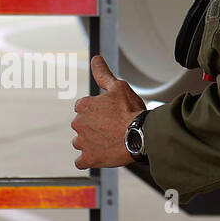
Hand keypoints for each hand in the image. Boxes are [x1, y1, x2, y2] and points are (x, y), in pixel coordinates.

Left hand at [71, 55, 146, 169]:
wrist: (141, 135)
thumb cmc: (131, 111)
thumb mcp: (118, 87)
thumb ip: (103, 74)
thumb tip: (95, 59)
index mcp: (83, 106)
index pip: (83, 108)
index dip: (97, 111)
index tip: (109, 114)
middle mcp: (78, 123)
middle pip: (81, 125)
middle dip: (93, 127)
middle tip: (112, 128)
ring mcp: (82, 142)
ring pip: (80, 142)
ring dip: (91, 143)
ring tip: (109, 141)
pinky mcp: (88, 159)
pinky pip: (81, 161)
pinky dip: (89, 159)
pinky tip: (100, 155)